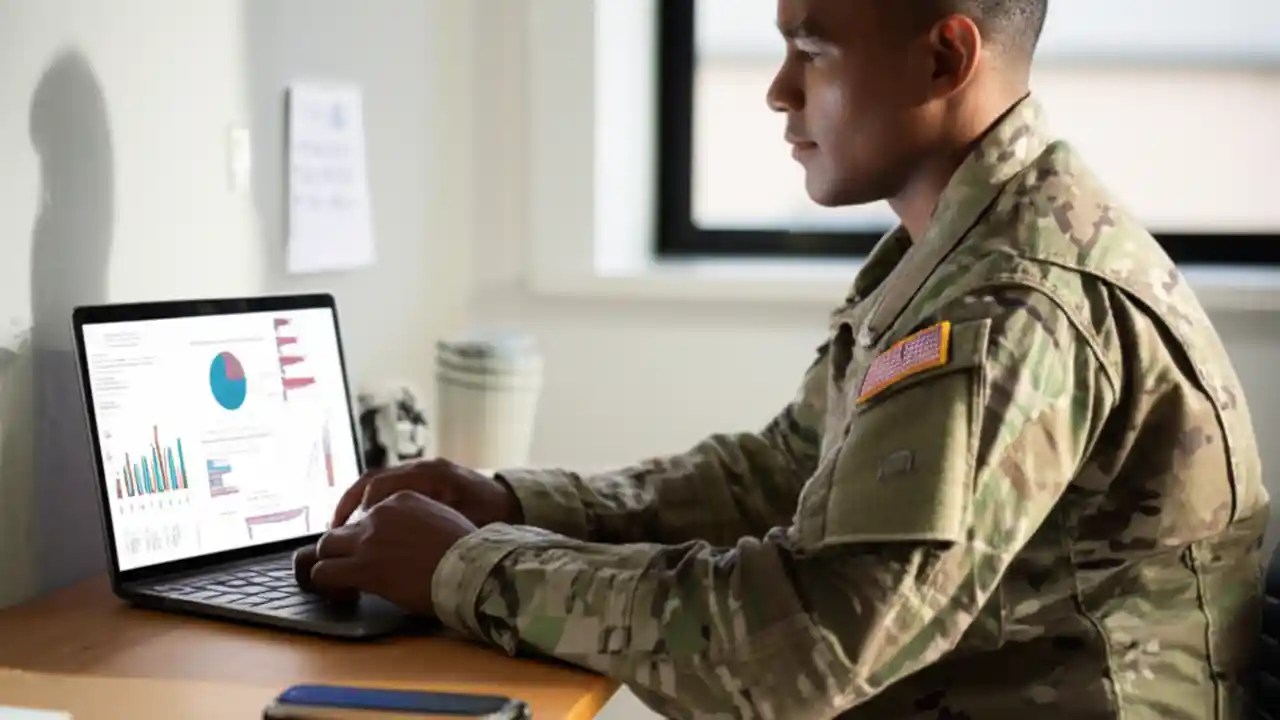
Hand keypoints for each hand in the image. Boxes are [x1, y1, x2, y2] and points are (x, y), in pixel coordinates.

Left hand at [294, 491, 476, 614]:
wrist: (472, 569)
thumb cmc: (468, 551)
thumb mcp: (442, 518)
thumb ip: (418, 520)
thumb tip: (408, 537)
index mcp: (401, 499)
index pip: (368, 513)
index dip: (367, 536)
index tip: (374, 552)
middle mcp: (380, 514)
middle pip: (341, 528)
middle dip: (341, 548)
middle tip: (349, 566)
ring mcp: (368, 540)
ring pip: (325, 547)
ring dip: (331, 564)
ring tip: (341, 581)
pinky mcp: (362, 567)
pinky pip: (324, 573)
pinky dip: (327, 583)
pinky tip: (342, 592)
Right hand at [331, 458, 521, 529]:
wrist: (512, 503)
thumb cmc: (490, 520)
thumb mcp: (461, 528)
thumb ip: (429, 532)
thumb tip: (391, 551)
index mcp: (432, 476)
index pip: (382, 486)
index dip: (361, 511)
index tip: (350, 537)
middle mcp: (423, 467)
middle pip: (373, 479)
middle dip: (349, 505)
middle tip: (333, 533)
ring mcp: (422, 469)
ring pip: (377, 480)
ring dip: (356, 503)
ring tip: (339, 529)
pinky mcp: (423, 477)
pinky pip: (388, 485)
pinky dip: (371, 502)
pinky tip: (363, 524)